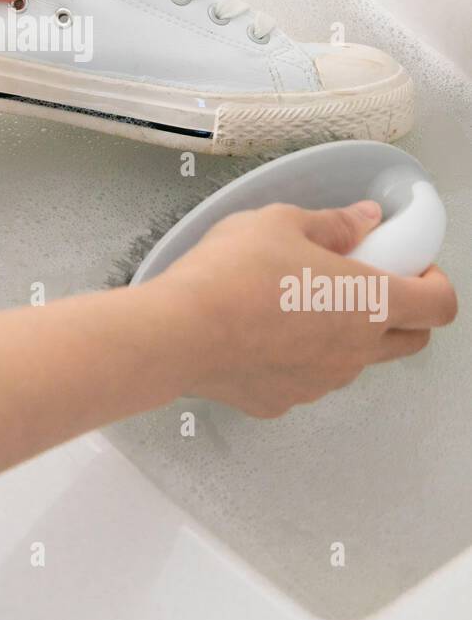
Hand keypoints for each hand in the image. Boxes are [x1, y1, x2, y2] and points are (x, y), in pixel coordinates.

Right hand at [147, 200, 456, 416]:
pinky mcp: (284, 400)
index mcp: (368, 301)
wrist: (179, 333)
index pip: (439, 305)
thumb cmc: (232, 275)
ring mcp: (321, 381)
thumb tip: (364, 219)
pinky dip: (300, 357)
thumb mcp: (281, 222)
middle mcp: (355, 350)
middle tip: (364, 281)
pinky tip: (263, 331)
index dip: (435, 282)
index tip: (413, 265)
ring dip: (348, 334)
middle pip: (411, 340)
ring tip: (301, 302)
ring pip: (356, 360)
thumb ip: (334, 223)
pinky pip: (308, 377)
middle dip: (403, 312)